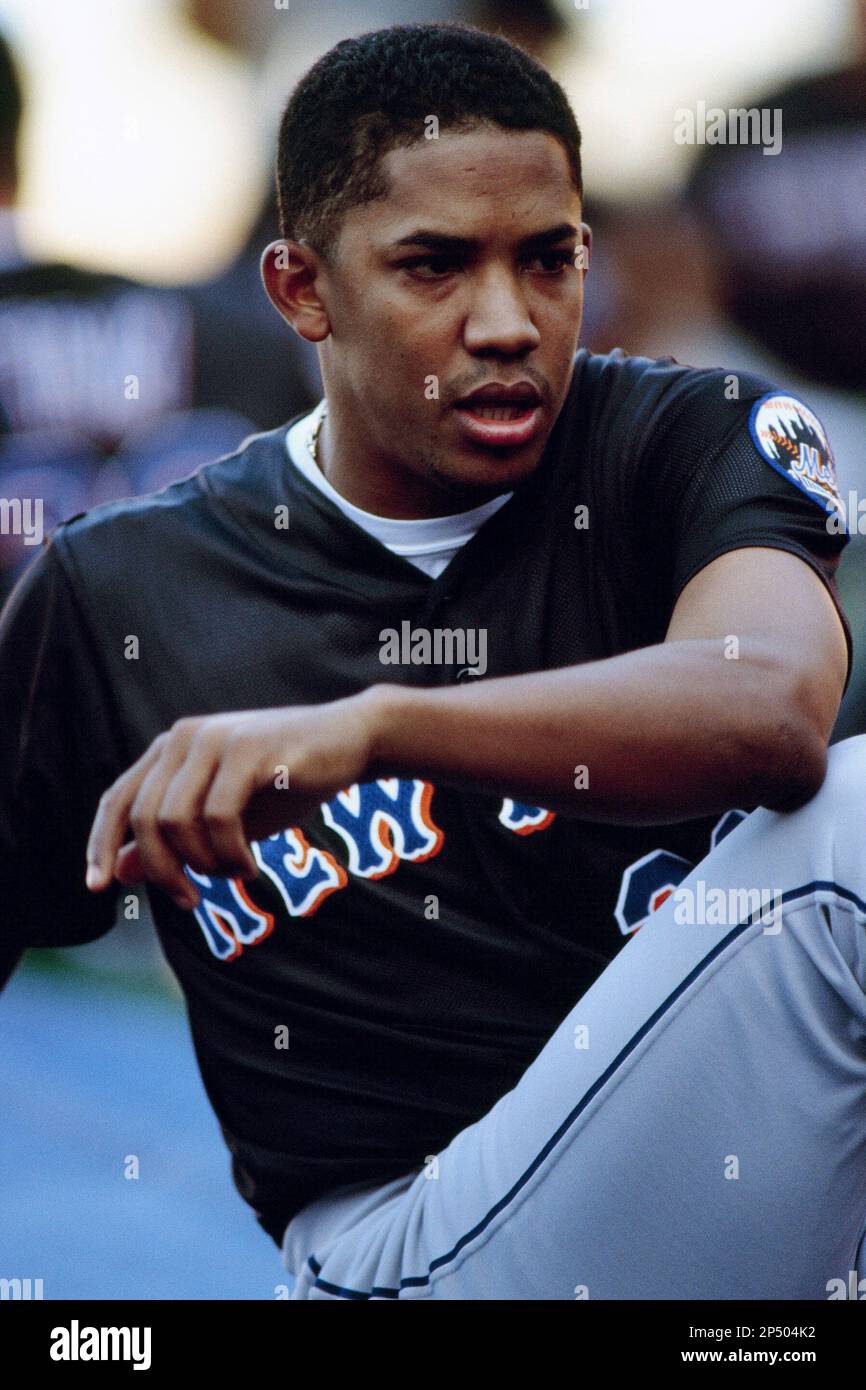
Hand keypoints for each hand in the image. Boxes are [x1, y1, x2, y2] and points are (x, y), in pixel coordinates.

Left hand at [85, 693, 381, 909]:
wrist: (350, 742)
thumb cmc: (287, 780)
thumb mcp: (224, 817)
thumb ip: (173, 839)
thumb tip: (121, 871)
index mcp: (172, 748)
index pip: (117, 799)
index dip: (100, 844)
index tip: (99, 888)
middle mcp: (185, 737)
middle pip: (144, 818)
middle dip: (162, 871)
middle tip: (189, 900)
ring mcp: (216, 739)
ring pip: (176, 821)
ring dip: (202, 863)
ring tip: (233, 874)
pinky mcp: (247, 750)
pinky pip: (219, 817)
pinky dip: (229, 853)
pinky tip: (249, 865)